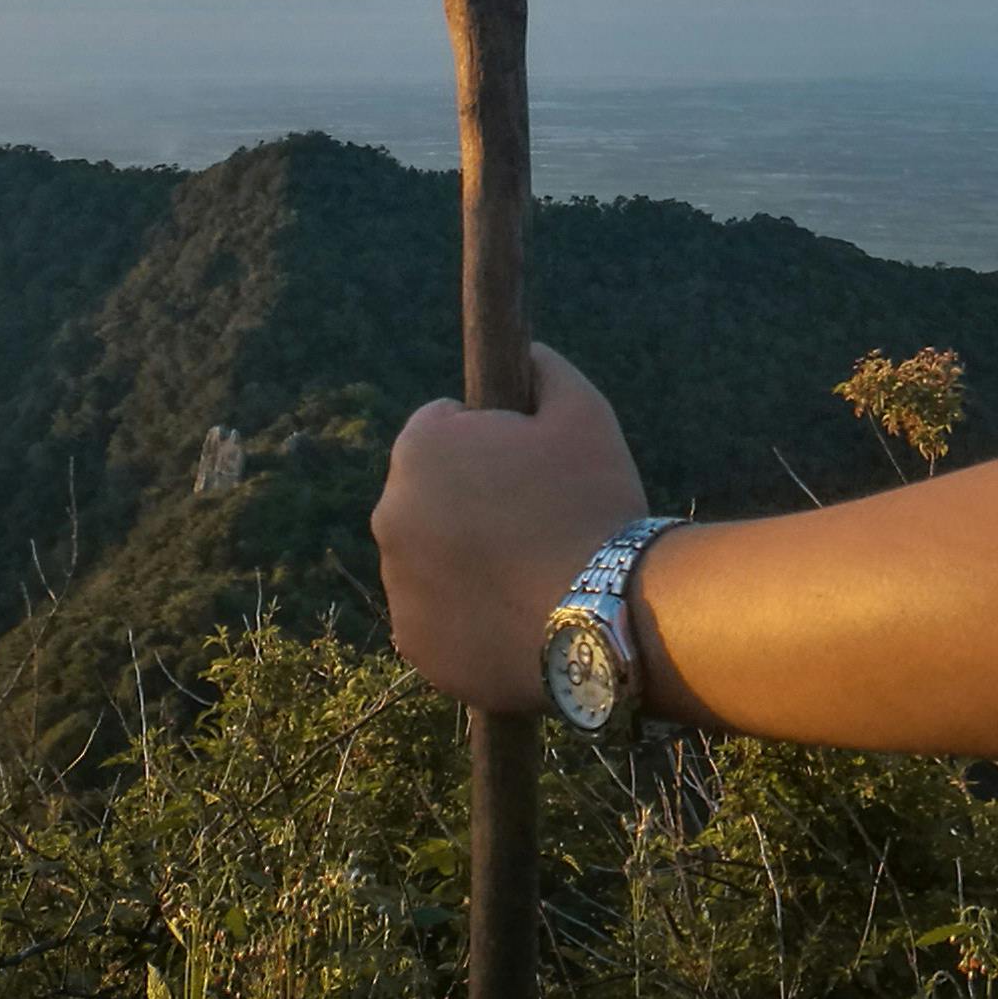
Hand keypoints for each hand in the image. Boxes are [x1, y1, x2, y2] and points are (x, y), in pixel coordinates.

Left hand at [374, 343, 650, 710]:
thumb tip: (526, 355)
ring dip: (463, 557)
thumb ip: (544, 370)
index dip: (486, 439)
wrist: (606, 615)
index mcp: (420, 449)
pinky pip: (436, 615)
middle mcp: (391, 515)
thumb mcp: (583, 410)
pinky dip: (465, 613)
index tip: (526, 465)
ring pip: (429, 557)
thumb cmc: (593, 503)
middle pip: (428, 494)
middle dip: (467, 499)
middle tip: (531, 520)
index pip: (440, 427)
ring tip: (527, 571)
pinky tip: (514, 613)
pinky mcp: (414, 643)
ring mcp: (397, 585)